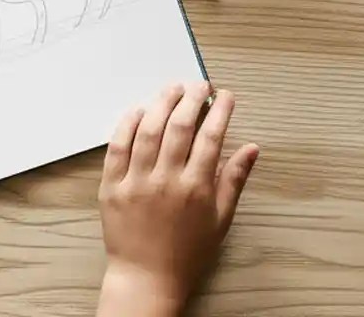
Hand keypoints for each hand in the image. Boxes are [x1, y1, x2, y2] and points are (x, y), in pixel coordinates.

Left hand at [97, 82, 258, 315]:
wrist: (147, 279)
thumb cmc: (188, 252)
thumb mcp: (221, 219)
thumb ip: (235, 179)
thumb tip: (252, 147)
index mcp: (196, 188)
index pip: (211, 137)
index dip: (219, 110)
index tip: (224, 95)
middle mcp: (166, 180)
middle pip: (179, 126)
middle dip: (192, 98)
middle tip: (200, 85)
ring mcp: (136, 182)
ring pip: (148, 131)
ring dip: (162, 103)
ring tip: (173, 88)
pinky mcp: (111, 188)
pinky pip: (117, 148)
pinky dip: (127, 125)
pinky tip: (139, 111)